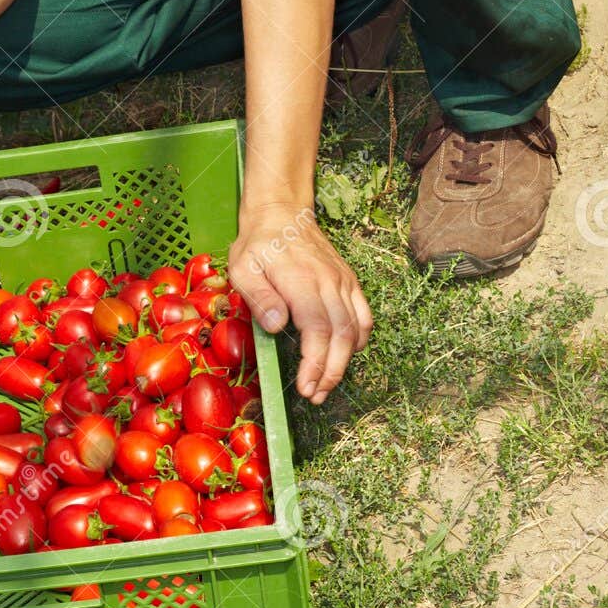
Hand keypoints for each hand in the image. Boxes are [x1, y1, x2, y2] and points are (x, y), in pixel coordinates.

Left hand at [228, 205, 372, 403]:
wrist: (282, 212)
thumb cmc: (258, 244)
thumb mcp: (243, 267)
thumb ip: (260, 297)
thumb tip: (277, 326)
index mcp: (301, 280)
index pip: (317, 330)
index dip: (315, 363)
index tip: (306, 387)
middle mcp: (329, 282)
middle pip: (341, 335)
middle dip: (331, 372)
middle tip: (316, 395)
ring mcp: (343, 281)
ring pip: (356, 329)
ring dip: (345, 362)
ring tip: (327, 384)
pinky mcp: (350, 281)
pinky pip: (364, 315)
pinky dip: (360, 339)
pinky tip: (345, 355)